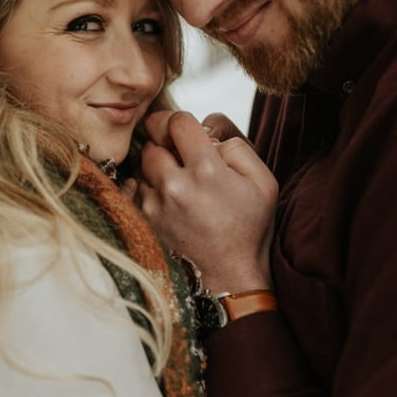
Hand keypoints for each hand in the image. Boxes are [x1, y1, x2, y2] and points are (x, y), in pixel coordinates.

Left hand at [127, 110, 276, 292]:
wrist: (230, 276)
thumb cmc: (249, 228)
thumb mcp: (263, 182)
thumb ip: (238, 148)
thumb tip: (210, 137)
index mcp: (207, 170)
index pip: (177, 121)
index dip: (181, 121)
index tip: (187, 132)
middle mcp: (176, 184)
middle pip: (154, 141)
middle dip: (166, 143)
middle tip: (182, 156)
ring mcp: (155, 204)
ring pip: (142, 165)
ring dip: (156, 166)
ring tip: (178, 181)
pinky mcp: (144, 220)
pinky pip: (133, 188)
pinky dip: (145, 187)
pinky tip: (164, 196)